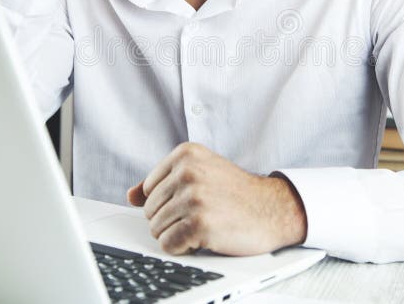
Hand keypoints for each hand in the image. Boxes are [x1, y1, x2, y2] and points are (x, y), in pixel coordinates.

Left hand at [127, 143, 307, 255]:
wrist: (273, 209)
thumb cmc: (237, 194)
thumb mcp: (201, 174)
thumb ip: (163, 182)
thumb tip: (130, 196)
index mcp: (186, 154)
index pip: (149, 188)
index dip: (168, 203)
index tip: (193, 201)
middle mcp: (187, 171)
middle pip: (149, 210)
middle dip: (171, 220)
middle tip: (202, 215)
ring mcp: (193, 197)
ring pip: (156, 229)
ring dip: (177, 234)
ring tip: (204, 225)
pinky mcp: (199, 223)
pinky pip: (168, 244)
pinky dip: (181, 248)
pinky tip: (202, 238)